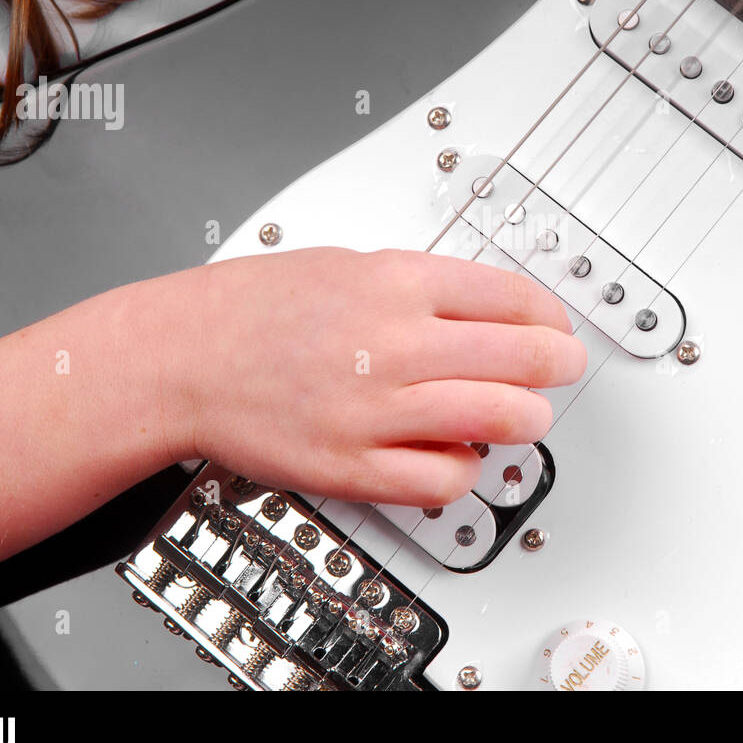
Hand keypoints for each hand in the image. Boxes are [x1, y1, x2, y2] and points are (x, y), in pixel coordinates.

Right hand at [142, 247, 587, 506]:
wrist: (182, 358)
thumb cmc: (254, 309)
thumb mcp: (346, 265)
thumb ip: (420, 287)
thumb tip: (490, 312)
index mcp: (395, 282)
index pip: (513, 298)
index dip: (552, 318)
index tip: (556, 328)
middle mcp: (392, 342)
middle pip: (524, 358)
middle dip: (559, 366)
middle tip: (560, 369)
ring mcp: (374, 408)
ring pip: (499, 419)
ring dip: (528, 419)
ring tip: (523, 415)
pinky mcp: (352, 466)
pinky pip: (445, 478)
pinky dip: (467, 468)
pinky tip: (459, 453)